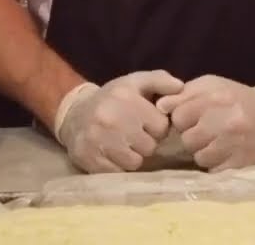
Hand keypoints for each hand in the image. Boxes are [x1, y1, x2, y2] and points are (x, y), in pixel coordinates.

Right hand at [53, 70, 183, 172]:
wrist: (73, 113)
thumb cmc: (113, 98)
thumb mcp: (136, 82)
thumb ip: (160, 81)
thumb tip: (181, 87)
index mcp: (127, 98)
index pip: (161, 127)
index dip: (156, 127)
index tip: (146, 123)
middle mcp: (112, 118)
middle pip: (149, 147)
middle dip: (145, 143)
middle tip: (134, 136)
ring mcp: (98, 140)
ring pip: (135, 162)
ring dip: (133, 157)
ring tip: (124, 146)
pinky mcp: (88, 158)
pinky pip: (118, 172)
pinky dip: (118, 167)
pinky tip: (112, 154)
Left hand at [156, 75, 254, 171]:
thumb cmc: (235, 98)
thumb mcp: (211, 86)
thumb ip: (183, 94)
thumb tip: (159, 106)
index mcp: (216, 96)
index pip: (179, 116)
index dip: (183, 119)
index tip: (192, 119)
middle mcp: (226, 119)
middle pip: (187, 139)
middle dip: (193, 137)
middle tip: (205, 132)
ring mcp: (235, 143)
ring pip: (200, 156)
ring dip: (204, 152)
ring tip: (216, 143)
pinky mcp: (242, 163)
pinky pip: (214, 170)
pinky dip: (217, 164)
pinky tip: (226, 153)